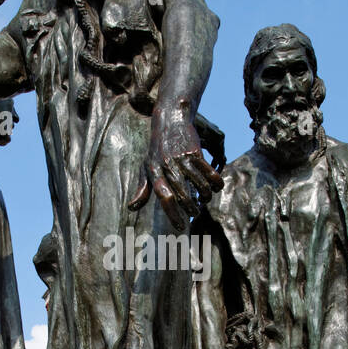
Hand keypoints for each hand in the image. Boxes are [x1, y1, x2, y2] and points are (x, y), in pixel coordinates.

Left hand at [128, 104, 222, 229]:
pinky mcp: (195, 152)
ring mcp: (182, 159)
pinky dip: (216, 183)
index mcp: (154, 173)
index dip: (173, 214)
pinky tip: (216, 187)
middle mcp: (168, 166)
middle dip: (192, 209)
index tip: (180, 226)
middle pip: (184, 195)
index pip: (164, 197)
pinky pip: (210, 173)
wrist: (169, 122)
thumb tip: (131, 208)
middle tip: (195, 213)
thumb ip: (142, 189)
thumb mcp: (146, 167)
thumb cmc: (157, 150)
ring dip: (205, 197)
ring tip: (204, 199)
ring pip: (200, 185)